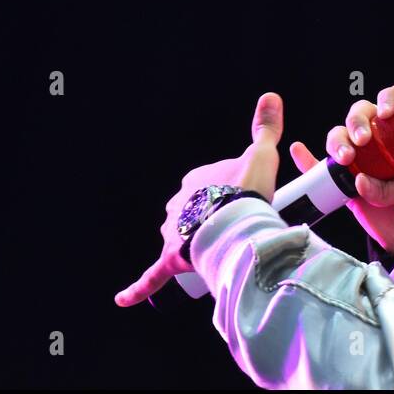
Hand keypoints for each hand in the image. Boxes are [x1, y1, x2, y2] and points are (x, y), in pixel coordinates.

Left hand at [114, 92, 283, 306]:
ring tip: (218, 251)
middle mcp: (178, 203)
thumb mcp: (261, 154)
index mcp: (196, 179)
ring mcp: (173, 232)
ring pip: (180, 238)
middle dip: (210, 219)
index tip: (246, 198)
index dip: (230, 191)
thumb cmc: (246, 189)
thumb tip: (271, 95)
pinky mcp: (172, 259)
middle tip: (237, 225)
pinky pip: (153, 276)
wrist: (234, 222)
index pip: (210, 183)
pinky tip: (123, 298)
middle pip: (194, 211)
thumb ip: (265, 128)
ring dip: (193, 244)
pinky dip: (138, 288)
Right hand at [291, 84, 393, 256]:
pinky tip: (298, 150)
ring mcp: (362, 158)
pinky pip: (322, 168)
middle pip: (361, 113)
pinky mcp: (345, 180)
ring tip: (345, 159)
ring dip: (338, 141)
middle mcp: (383, 138)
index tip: (386, 114)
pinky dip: (308, 159)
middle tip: (362, 141)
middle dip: (357, 120)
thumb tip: (359, 181)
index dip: (389, 97)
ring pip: (340, 136)